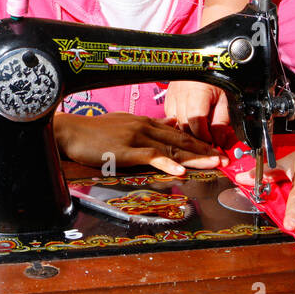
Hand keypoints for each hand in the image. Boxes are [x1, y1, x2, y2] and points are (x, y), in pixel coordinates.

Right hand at [53, 113, 223, 176]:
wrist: (70, 131)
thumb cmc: (94, 131)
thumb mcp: (125, 123)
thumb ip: (148, 126)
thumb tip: (171, 124)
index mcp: (145, 122)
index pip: (178, 132)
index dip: (199, 141)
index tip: (215, 149)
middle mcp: (144, 127)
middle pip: (180, 139)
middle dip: (204, 149)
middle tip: (224, 157)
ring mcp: (135, 138)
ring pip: (171, 148)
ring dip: (194, 156)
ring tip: (213, 163)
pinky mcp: (125, 151)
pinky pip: (150, 157)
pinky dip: (167, 164)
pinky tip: (180, 171)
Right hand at [162, 81, 229, 143]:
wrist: (206, 62)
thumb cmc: (217, 78)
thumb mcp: (225, 98)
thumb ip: (222, 121)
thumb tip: (219, 141)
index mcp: (197, 92)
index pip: (196, 121)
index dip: (205, 135)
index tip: (213, 140)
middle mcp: (180, 93)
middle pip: (184, 124)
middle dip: (196, 136)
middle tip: (208, 137)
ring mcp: (172, 95)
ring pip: (175, 122)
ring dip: (187, 130)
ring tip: (199, 130)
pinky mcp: (168, 97)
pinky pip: (170, 116)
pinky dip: (179, 123)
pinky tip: (189, 123)